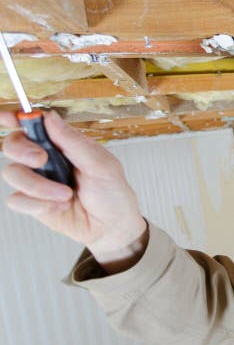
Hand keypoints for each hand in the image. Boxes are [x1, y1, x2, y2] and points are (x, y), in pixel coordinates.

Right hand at [1, 111, 145, 269]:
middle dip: (22, 150)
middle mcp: (46, 159)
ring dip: (38, 186)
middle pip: (12, 145)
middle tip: (41, 160)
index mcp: (64, 144)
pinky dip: (39, 204)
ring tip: (66, 195)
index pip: (34, 124)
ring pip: (12, 173)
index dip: (16, 117)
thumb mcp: (102, 165)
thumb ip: (74, 142)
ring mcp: (37, 180)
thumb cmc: (113, 193)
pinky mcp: (33, 203)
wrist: (112, 227)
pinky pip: (17, 200)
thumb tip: (50, 117)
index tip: (7, 117)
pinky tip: (60, 206)